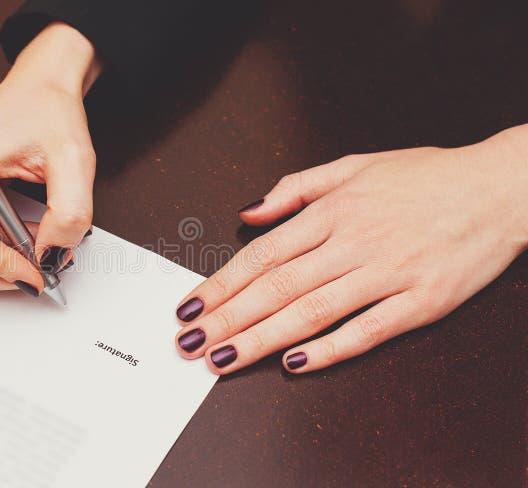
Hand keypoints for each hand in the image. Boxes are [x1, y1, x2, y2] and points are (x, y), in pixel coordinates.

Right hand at [0, 22, 101, 295]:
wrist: (41, 88)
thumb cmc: (48, 111)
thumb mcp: (74, 160)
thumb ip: (69, 214)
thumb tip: (52, 257)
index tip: (35, 270)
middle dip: (2, 267)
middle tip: (44, 257)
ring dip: (3, 259)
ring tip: (39, 235)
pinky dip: (0, 247)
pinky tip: (26, 228)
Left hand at [174, 125, 527, 373]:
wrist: (502, 188)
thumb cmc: (426, 177)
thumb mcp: (356, 165)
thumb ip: (297, 187)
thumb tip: (248, 211)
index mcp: (334, 210)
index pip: (263, 254)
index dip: (222, 283)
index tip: (190, 306)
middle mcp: (355, 242)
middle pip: (277, 288)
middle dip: (227, 318)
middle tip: (189, 343)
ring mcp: (388, 273)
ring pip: (312, 312)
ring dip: (262, 339)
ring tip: (223, 359)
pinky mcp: (421, 302)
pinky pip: (367, 330)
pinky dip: (329, 350)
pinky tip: (294, 365)